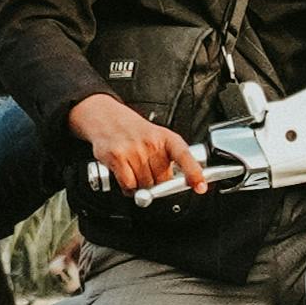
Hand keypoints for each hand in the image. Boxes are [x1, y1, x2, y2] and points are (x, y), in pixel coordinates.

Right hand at [73, 96, 205, 198]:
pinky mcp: (118, 157)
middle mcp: (152, 143)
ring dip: (140, 184)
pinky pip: (129, 185)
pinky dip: (128, 187)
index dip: (194, 173)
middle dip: (157, 182)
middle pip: (163, 180)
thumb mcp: (158, 137)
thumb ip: (169, 159)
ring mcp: (134, 150)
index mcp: (167, 138)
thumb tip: (176, 184)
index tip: (200, 186)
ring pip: (145, 186)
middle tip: (148, 170)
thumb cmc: (134, 131)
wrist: (106, 117)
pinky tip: (125, 175)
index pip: (184, 156)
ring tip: (134, 169)